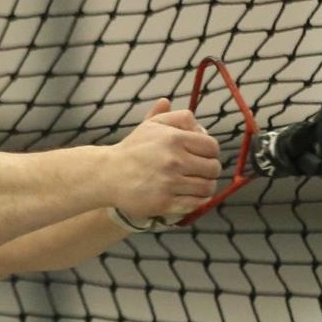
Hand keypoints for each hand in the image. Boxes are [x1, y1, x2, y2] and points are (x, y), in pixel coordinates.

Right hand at [107, 99, 221, 228]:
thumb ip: (175, 117)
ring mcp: (169, 183)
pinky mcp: (164, 203)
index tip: (204, 157)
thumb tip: (196, 119)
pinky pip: (194, 204)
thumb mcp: (151, 125)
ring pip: (207, 188)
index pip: (212, 147)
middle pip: (213, 168)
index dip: (211, 152)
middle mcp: (173, 160)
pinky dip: (197, 201)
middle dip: (210, 170)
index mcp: (174, 138)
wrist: (108, 174)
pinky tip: (191, 196)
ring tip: (197, 185)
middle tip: (202, 172)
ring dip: (206, 187)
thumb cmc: (133, 149)